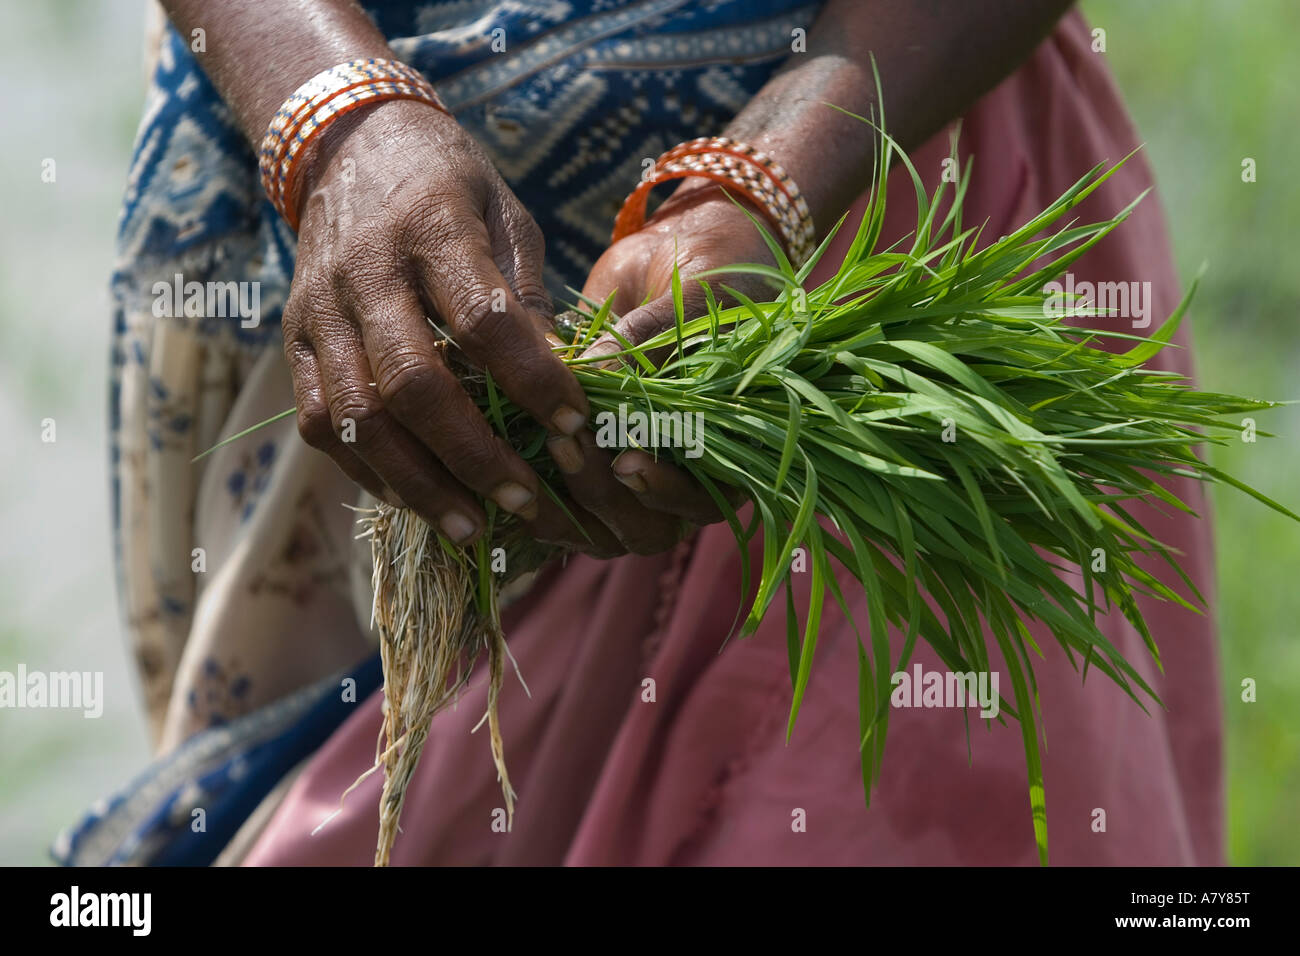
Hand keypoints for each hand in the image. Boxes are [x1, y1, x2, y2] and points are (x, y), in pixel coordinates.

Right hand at [284, 98, 607, 550]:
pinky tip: (417, 499)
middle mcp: (365, 271)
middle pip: (413, 384)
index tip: (575, 424)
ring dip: (418, 483)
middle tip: (527, 502)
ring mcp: (319, 310)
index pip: (482, 320)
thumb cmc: (450, 185)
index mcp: (432, 228)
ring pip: (358, 418)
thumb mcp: (507, 215)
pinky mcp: (293, 340)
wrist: (349, 145)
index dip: (531, 380)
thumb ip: (527, 296)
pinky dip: (367, 471)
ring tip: (473, 528)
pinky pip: (320, 422)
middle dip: (474, 455)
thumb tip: (561, 384)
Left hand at [565, 182, 780, 549]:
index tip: (627, 461)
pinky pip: (562, 511)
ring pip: (600, 527)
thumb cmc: (708, 277)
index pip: (705, 502)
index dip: (667, 492)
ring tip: (547, 440)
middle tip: (569, 440)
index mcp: (730, 453)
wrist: (677, 261)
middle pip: (647, 527)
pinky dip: (537, 495)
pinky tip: (508, 463)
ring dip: (568, 496)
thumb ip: (651, 342)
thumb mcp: (691, 301)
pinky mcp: (587, 472)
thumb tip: (597, 371)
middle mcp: (684, 481)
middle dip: (605, 493)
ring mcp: (634, 485)